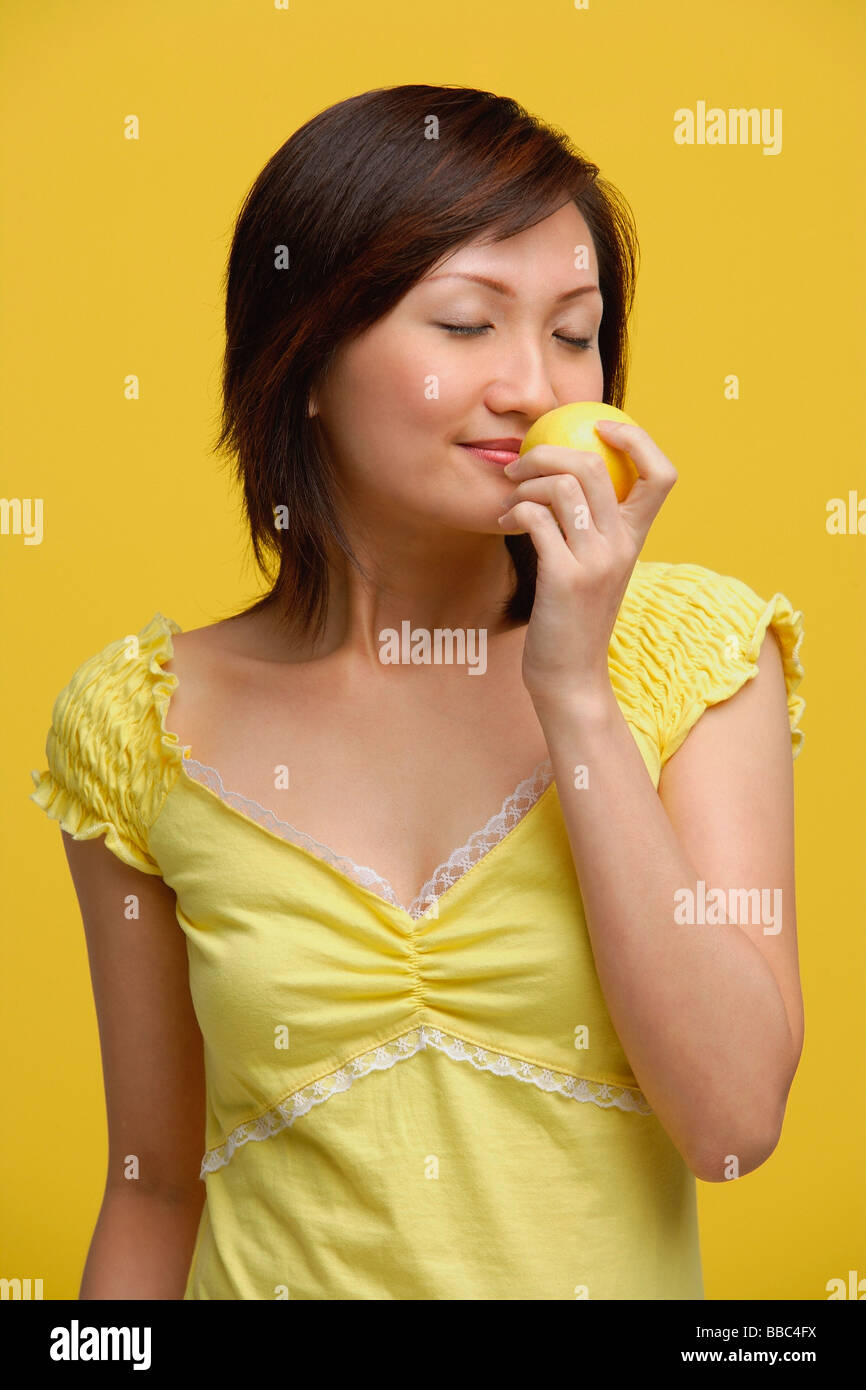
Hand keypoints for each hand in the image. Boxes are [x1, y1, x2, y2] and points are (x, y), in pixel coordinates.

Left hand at [497, 419, 677, 704]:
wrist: (570, 675)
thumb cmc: (574, 617)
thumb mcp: (595, 567)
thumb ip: (592, 526)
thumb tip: (564, 475)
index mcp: (636, 538)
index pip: (663, 473)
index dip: (637, 438)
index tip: (599, 428)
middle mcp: (623, 545)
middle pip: (594, 465)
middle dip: (548, 452)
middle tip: (520, 465)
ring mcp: (596, 561)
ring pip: (563, 487)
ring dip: (525, 484)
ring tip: (509, 501)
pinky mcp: (565, 578)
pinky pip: (537, 519)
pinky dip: (515, 511)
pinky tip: (505, 524)